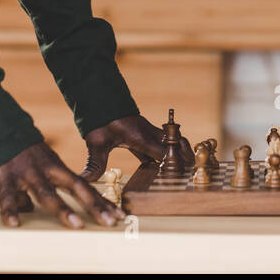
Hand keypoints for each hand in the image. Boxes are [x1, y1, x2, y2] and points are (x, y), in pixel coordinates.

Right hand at [0, 141, 121, 228]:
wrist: (0, 130)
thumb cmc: (26, 155)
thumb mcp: (44, 168)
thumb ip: (50, 189)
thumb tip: (57, 210)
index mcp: (59, 169)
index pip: (85, 186)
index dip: (102, 201)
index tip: (119, 216)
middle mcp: (48, 170)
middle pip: (75, 188)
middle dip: (93, 206)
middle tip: (109, 221)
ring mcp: (28, 174)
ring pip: (47, 193)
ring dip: (63, 209)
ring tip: (76, 225)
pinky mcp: (6, 178)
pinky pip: (8, 197)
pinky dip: (10, 210)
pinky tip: (14, 223)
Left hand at [78, 113, 194, 181]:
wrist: (101, 99)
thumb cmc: (100, 120)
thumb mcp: (96, 142)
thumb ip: (95, 163)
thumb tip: (85, 181)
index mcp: (141, 138)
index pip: (164, 153)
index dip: (175, 165)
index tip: (182, 177)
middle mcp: (149, 134)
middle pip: (176, 145)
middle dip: (186, 159)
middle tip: (194, 174)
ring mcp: (149, 132)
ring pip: (173, 142)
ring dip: (181, 154)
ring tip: (189, 170)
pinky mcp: (145, 133)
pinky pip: (162, 144)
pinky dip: (169, 153)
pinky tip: (168, 166)